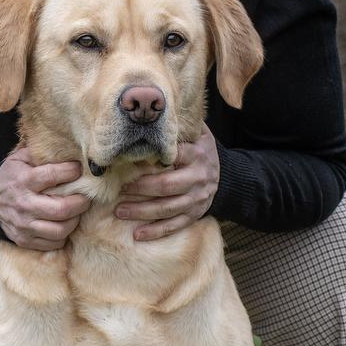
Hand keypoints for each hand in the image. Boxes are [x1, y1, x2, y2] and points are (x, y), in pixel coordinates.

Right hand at [0, 146, 89, 250]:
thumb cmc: (10, 178)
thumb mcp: (18, 159)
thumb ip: (38, 153)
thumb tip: (64, 147)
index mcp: (24, 181)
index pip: (52, 175)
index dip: (71, 171)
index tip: (78, 169)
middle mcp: (24, 204)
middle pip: (62, 209)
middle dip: (81, 202)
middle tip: (86, 197)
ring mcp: (24, 225)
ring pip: (60, 230)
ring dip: (74, 220)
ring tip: (76, 212)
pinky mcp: (25, 240)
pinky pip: (53, 243)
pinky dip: (63, 234)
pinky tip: (63, 223)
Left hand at [115, 125, 219, 240]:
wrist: (226, 175)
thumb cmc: (200, 150)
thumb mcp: (197, 133)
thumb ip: (180, 125)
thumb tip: (154, 110)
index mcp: (197, 154)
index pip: (175, 155)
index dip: (153, 159)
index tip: (129, 162)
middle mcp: (199, 177)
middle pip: (166, 186)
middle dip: (140, 189)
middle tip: (118, 190)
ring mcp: (197, 198)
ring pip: (168, 208)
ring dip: (142, 212)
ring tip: (119, 212)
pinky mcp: (196, 214)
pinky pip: (175, 225)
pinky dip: (156, 231)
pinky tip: (138, 235)